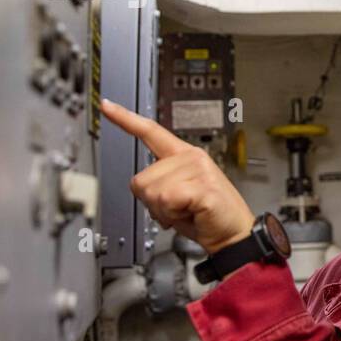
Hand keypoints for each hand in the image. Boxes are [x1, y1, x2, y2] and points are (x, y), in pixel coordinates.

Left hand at [101, 98, 254, 254]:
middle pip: (141, 179)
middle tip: (177, 207)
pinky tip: (192, 212)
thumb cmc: (205, 217)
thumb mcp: (175, 197)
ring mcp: (199, 169)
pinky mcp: (204, 186)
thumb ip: (157, 184)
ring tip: (186, 210)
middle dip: (153, 202)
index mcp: (184, 156)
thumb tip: (140, 186)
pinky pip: (167, 199)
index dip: (125, 119)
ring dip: (164, 210)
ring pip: (152, 192)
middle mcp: (191, 157)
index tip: (107, 106)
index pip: (151, 132)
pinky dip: (174, 214)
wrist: (233, 234)